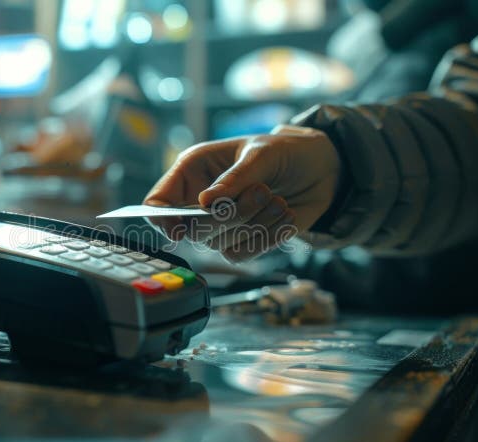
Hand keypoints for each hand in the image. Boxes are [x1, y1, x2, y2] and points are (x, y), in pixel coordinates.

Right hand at [143, 126, 339, 261]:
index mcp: (192, 172)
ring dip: (255, 222)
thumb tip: (205, 202)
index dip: (160, 218)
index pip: (157, 203)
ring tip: (278, 199)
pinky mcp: (244, 241)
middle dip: (230, 214)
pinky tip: (283, 214)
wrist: (320, 170)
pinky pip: (242, 254)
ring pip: (219, 243)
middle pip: (192, 229)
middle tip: (262, 190)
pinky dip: (267, 236)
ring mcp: (220, 225)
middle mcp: (200, 201)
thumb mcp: (261, 153)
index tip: (178, 229)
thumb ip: (234, 178)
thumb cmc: (284, 152)